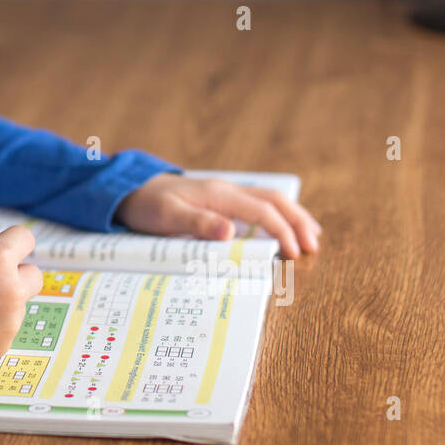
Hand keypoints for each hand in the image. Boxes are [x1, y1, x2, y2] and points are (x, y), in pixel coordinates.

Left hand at [114, 173, 320, 258]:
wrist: (129, 189)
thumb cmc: (147, 205)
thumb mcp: (168, 217)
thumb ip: (198, 224)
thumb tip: (230, 232)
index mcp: (219, 195)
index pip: (262, 211)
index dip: (282, 231)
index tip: (295, 254)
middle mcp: (227, 190)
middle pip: (274, 200)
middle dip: (298, 221)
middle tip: (314, 245)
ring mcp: (224, 193)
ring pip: (268, 200)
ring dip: (292, 216)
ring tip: (310, 235)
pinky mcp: (219, 199)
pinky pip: (257, 203)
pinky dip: (276, 214)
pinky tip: (279, 226)